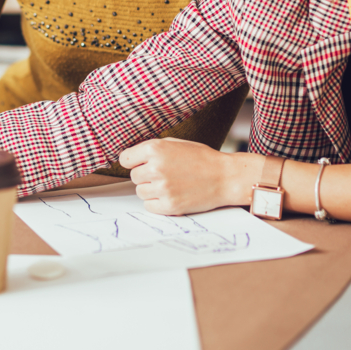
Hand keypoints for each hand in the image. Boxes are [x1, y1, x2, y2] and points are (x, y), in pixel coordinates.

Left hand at [119, 137, 249, 215]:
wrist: (225, 176)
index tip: (141, 164)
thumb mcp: (175, 144)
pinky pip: (149, 206)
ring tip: (170, 184)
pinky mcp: (170, 205)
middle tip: (165, 174)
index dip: (133, 161)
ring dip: (151, 190)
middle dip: (146, 176)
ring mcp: (162, 188)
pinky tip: (171, 195)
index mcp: (155, 149)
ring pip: (140, 192)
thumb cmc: (202, 158)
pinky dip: (157, 203)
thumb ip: (152, 150)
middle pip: (134, 176)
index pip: (125, 159)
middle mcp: (156, 168)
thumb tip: (129, 158)